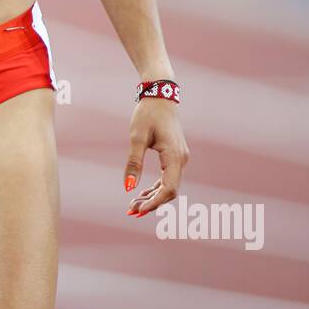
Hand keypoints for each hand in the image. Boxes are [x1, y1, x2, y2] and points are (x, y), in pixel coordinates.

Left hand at [124, 99, 189, 217]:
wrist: (160, 97)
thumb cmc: (147, 114)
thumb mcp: (136, 138)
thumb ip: (133, 163)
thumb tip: (127, 188)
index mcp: (174, 156)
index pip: (168, 188)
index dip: (154, 203)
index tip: (138, 210)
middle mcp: (181, 160)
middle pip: (170, 191)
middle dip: (151, 203)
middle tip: (131, 211)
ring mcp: (180, 159)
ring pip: (169, 186)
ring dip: (153, 197)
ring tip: (133, 205)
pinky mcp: (175, 157)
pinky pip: (168, 178)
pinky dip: (156, 188)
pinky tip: (142, 194)